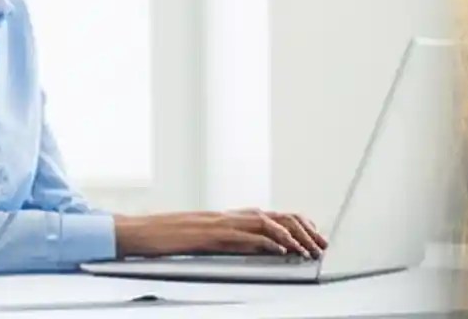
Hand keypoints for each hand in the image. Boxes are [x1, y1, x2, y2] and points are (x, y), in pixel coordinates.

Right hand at [113, 208, 329, 258]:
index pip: (280, 216)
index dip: (303, 226)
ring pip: (271, 223)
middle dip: (307, 232)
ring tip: (308, 251)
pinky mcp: (215, 235)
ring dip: (294, 238)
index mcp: (237, 217)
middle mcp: (236, 216)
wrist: (145, 232)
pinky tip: (281, 251)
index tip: (319, 239)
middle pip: (282, 217)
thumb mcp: (214, 240)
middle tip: (322, 247)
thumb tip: (264, 250)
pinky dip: (268, 242)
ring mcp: (226, 223)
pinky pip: (248, 236)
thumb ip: (237, 241)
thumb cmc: (176, 238)